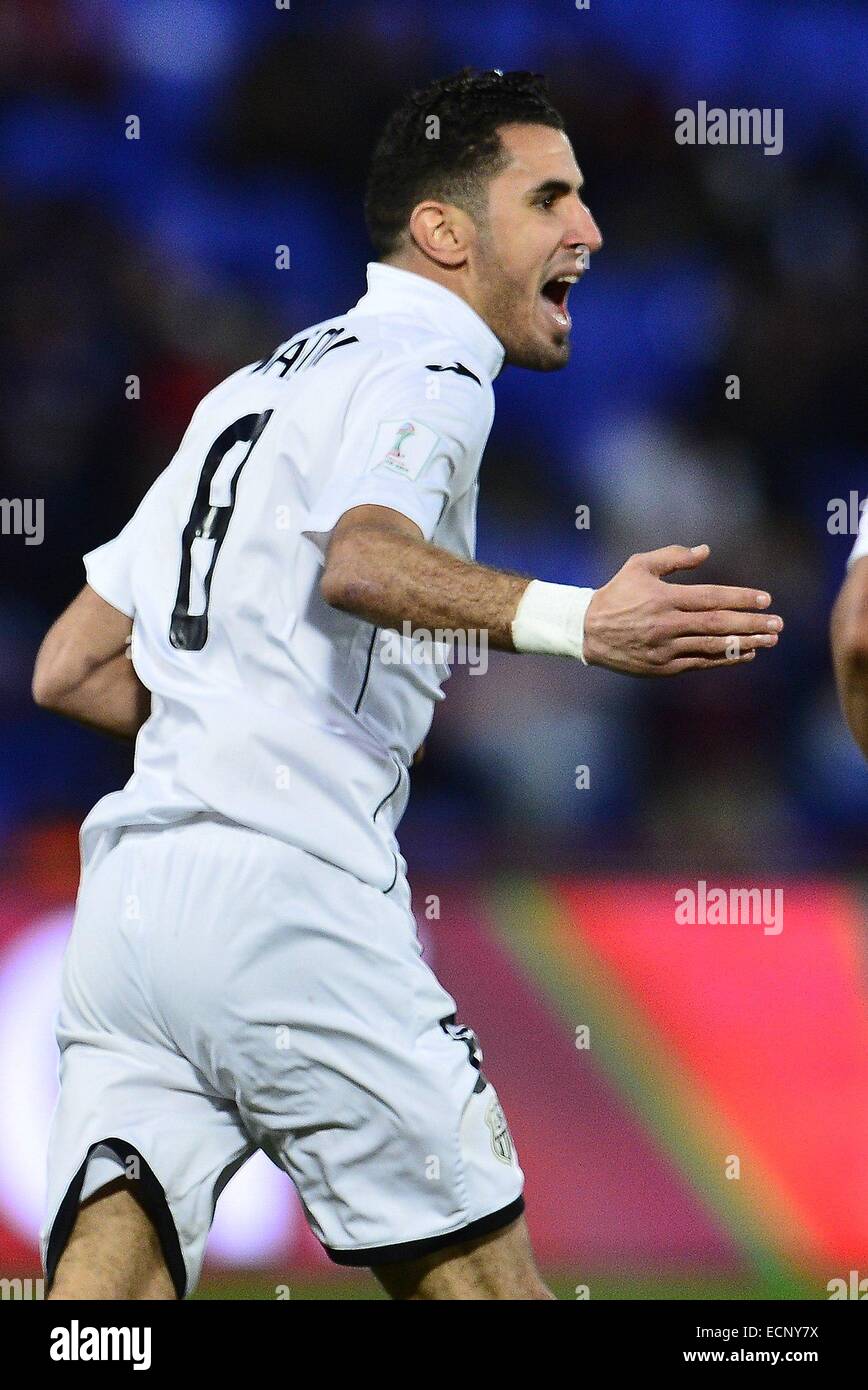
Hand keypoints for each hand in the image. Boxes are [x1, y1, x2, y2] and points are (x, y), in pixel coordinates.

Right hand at [582, 544, 782, 675]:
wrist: (588, 631)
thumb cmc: (617, 593)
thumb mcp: (640, 565)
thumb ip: (673, 557)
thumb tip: (706, 551)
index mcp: (665, 598)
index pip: (712, 597)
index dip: (741, 599)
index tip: (766, 600)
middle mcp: (668, 624)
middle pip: (718, 624)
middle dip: (752, 624)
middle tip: (778, 624)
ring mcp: (666, 649)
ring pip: (713, 646)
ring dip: (745, 643)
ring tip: (769, 640)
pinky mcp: (663, 667)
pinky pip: (701, 663)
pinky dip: (725, 659)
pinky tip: (745, 654)